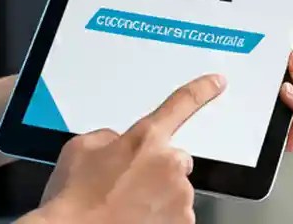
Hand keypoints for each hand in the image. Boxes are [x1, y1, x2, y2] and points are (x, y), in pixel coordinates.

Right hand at [38, 74, 224, 223]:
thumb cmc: (75, 201)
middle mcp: (170, 165)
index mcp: (146, 139)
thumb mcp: (80, 150)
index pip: (181, 104)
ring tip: (124, 208)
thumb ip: (108, 138)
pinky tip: (133, 221)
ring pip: (174, 192)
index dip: (201, 90)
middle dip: (156, 171)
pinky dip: (159, 220)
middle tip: (126, 188)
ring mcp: (180, 198)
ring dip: (156, 198)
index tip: (217, 82)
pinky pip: (175, 217)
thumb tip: (117, 144)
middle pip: (174, 161)